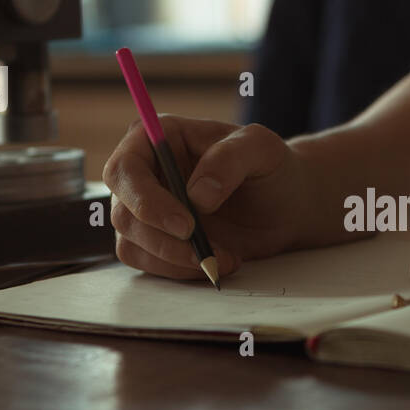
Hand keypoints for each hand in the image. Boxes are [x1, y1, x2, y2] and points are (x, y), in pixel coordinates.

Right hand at [104, 116, 305, 280]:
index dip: (146, 201)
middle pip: (123, 212)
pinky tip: (216, 263)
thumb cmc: (270, 167)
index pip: (125, 169)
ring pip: (132, 243)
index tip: (185, 225)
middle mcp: (145, 172)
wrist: (286, 205)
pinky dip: (180, 270)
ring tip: (224, 258)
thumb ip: (229, 160)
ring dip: (175, 260)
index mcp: (160, 138)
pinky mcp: (156, 239)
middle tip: (205, 252)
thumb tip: (197, 195)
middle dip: (162, 240)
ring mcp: (147, 209)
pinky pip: (148, 263)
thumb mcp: (261, 149)